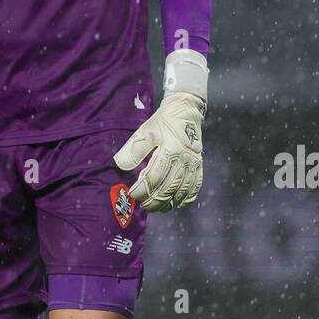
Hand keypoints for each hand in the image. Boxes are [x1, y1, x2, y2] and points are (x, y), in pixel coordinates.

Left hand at [113, 49, 207, 211]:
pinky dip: (185, 199)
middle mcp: (184, 160)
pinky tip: (175, 203)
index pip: (154, 178)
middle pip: (168, 189)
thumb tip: (120, 166)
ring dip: (167, 203)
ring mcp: (193, 164)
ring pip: (181, 192)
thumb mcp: (145, 131)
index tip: (131, 195)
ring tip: (155, 208)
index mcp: (170, 150)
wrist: (186, 111)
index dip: (142, 190)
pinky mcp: (199, 166)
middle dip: (153, 201)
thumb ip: (133, 150)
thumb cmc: (162, 121)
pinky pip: (194, 187)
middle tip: (142, 205)